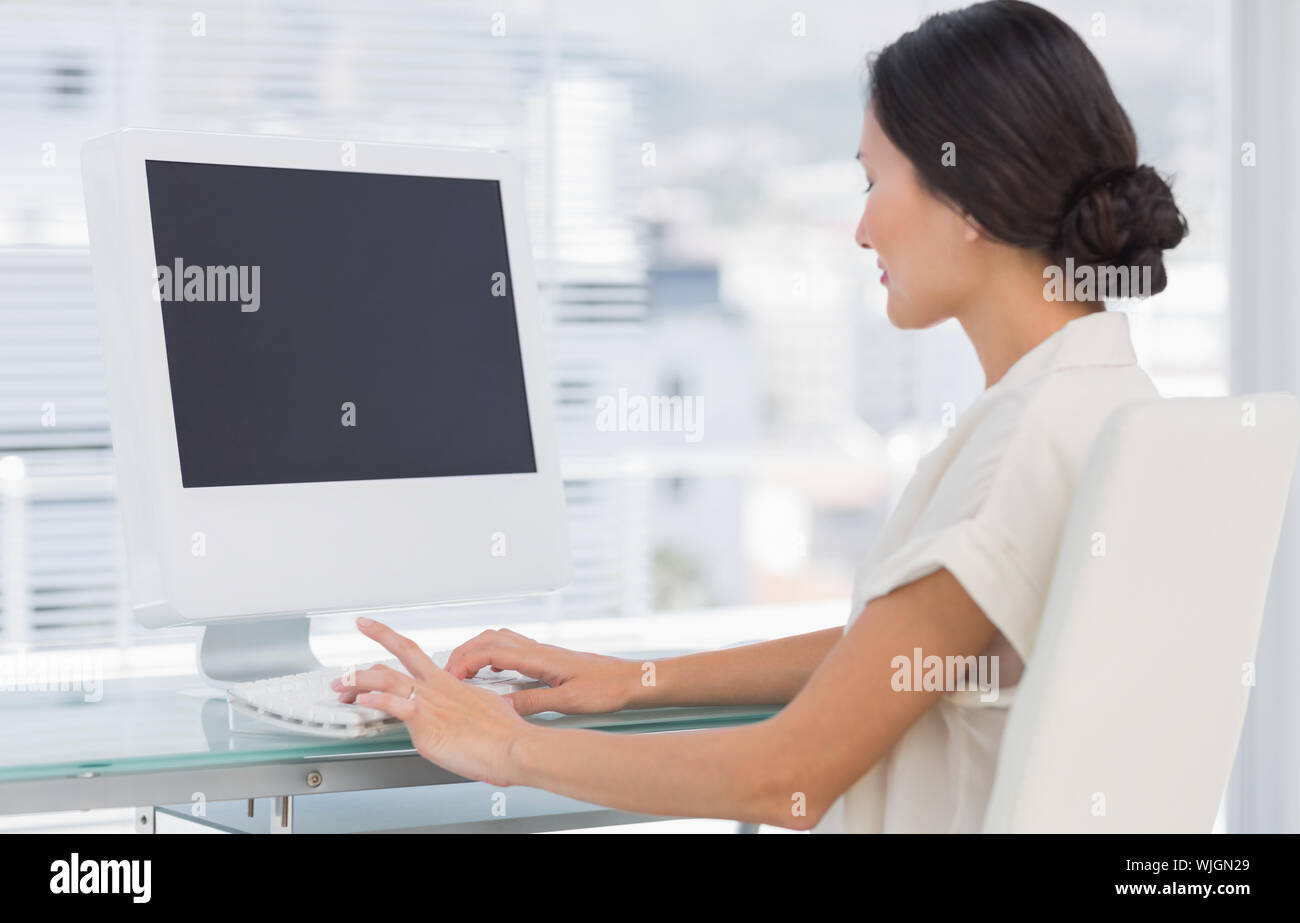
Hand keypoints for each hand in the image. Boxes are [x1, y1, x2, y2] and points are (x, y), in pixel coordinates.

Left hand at [331, 616, 531, 785]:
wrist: (515, 745)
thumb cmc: (506, 734)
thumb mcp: (487, 709)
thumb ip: (470, 708)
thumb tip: (468, 716)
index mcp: (449, 684)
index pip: (413, 654)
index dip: (389, 638)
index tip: (374, 628)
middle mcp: (438, 689)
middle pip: (395, 660)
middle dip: (364, 663)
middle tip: (343, 672)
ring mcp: (431, 704)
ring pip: (387, 679)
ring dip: (359, 681)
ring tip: (342, 687)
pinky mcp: (428, 723)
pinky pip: (396, 705)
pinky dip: (377, 700)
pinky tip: (363, 702)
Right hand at [444, 628, 641, 715]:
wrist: (631, 680)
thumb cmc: (607, 688)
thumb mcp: (569, 702)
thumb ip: (535, 702)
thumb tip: (505, 706)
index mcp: (540, 658)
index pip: (492, 651)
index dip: (466, 661)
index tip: (450, 676)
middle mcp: (539, 650)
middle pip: (490, 639)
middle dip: (464, 652)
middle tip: (447, 673)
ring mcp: (543, 652)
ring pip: (500, 641)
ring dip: (478, 651)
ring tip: (464, 672)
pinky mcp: (548, 659)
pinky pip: (512, 649)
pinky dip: (494, 656)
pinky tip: (494, 674)